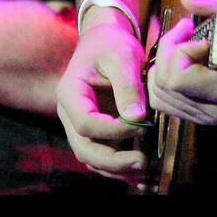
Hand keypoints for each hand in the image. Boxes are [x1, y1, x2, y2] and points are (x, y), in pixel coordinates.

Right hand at [55, 10, 151, 181]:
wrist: (105, 40)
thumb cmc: (111, 44)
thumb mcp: (122, 56)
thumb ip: (128, 85)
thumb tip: (138, 117)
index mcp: (70, 92)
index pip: (85, 122)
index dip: (113, 130)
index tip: (142, 125)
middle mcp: (70, 113)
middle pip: (84, 148)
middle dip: (114, 161)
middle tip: (143, 163)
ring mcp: (81, 125)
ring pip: (92, 158)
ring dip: (117, 170)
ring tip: (146, 172)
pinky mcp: (96, 131)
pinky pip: (103, 156)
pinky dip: (119, 168)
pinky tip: (141, 177)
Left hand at [147, 0, 216, 125]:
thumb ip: (216, 3)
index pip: (177, 79)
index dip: (181, 50)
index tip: (200, 34)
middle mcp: (214, 111)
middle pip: (163, 84)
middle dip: (170, 51)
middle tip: (187, 30)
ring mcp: (206, 117)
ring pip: (159, 94)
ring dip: (166, 64)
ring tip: (185, 44)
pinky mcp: (200, 116)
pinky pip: (165, 101)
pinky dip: (166, 78)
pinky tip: (183, 60)